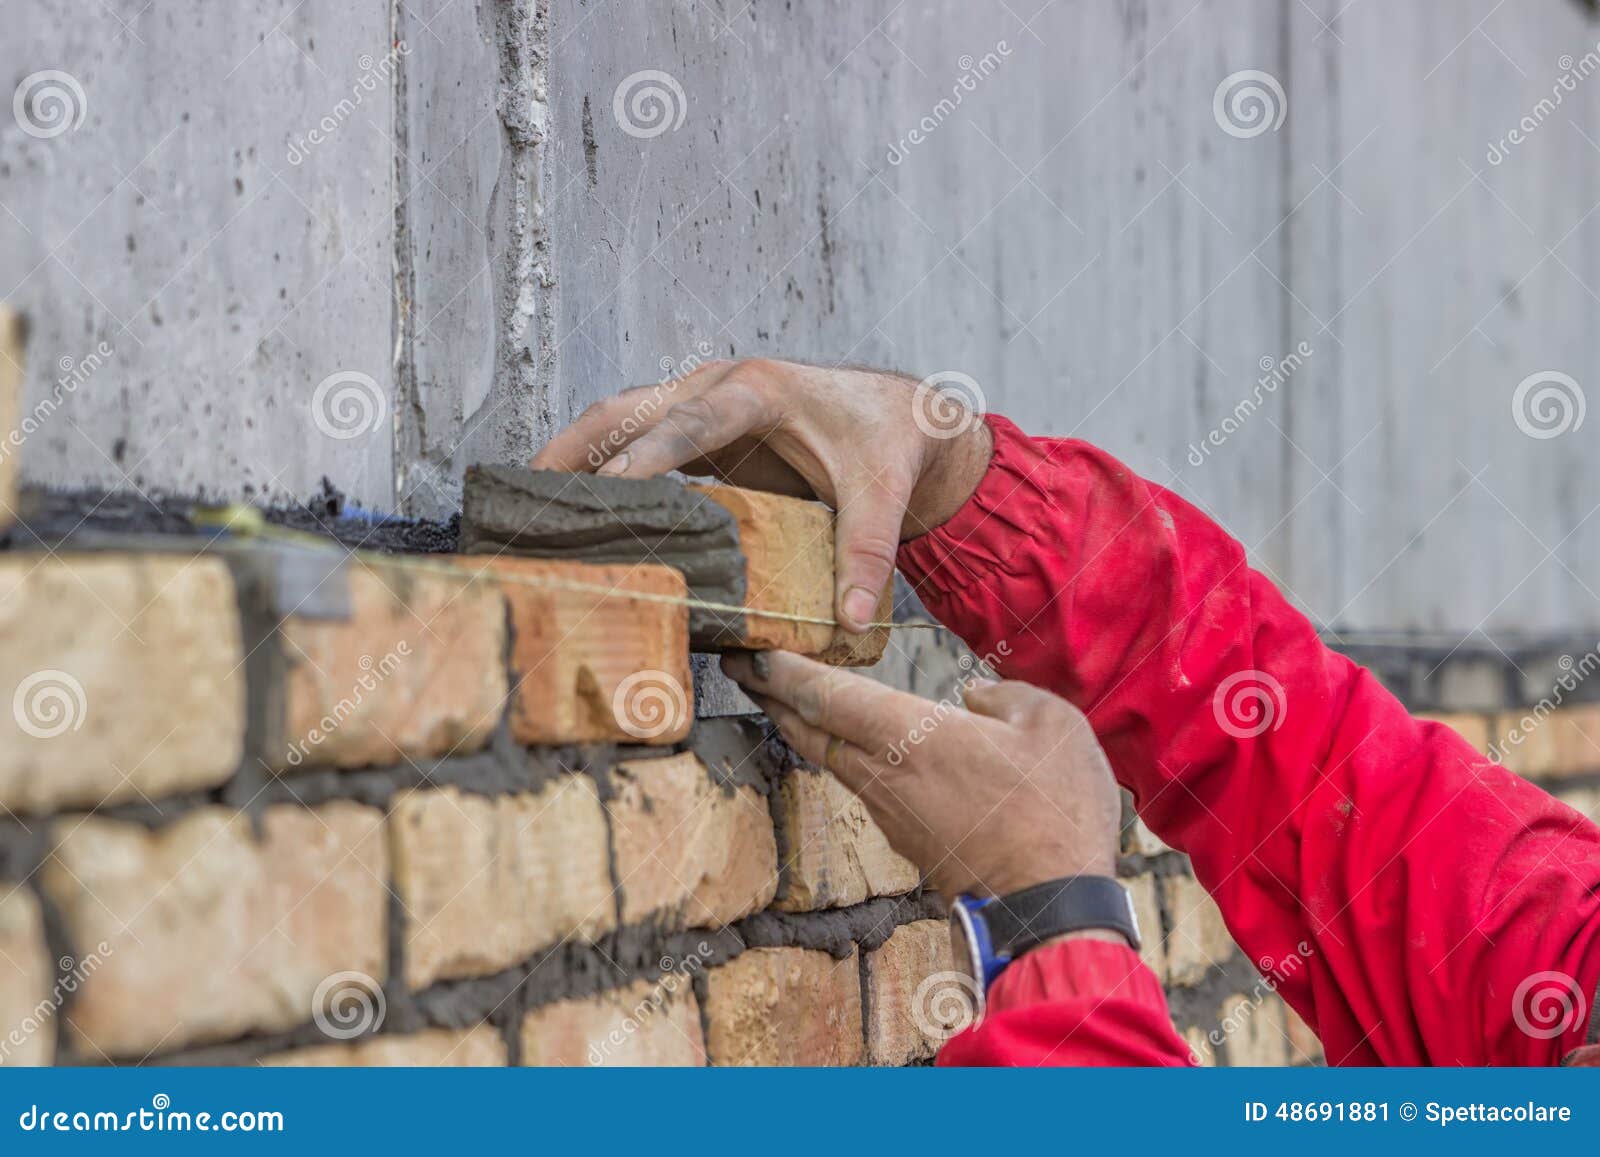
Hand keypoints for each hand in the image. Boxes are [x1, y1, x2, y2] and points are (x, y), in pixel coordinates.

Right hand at [530, 359, 992, 631]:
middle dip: (574, 447)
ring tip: (527, 507)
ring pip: (622, 421)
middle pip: (628, 410)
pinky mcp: (705, 435)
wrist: (907, 418)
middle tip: (525, 493)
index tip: (603, 492)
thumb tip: (853, 617)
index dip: (642, 456)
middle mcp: (719, 389)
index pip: (687, 423)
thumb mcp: (884, 496)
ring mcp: (706, 407)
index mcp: (757, 392)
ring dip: (574, 457)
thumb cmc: (892, 442)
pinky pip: (641, 445)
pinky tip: (578, 513)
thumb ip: (868, 553)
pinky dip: (603, 469)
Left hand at [721, 650, 1119, 898]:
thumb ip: (1005, 697)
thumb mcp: (1050, 724)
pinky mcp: (908, 842)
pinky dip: (847, 759)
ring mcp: (891, 814)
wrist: (1051, 907)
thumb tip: (976, 697)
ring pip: (834, 761)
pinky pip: (865, 788)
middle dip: (771, 696)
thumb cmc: (1054, 810)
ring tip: (792, 703)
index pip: (825, 695)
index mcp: (908, 736)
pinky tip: (862, 752)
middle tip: (744, 671)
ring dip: (806, 728)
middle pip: (809, 730)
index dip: (782, 670)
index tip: (752, 651)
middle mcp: (884, 775)